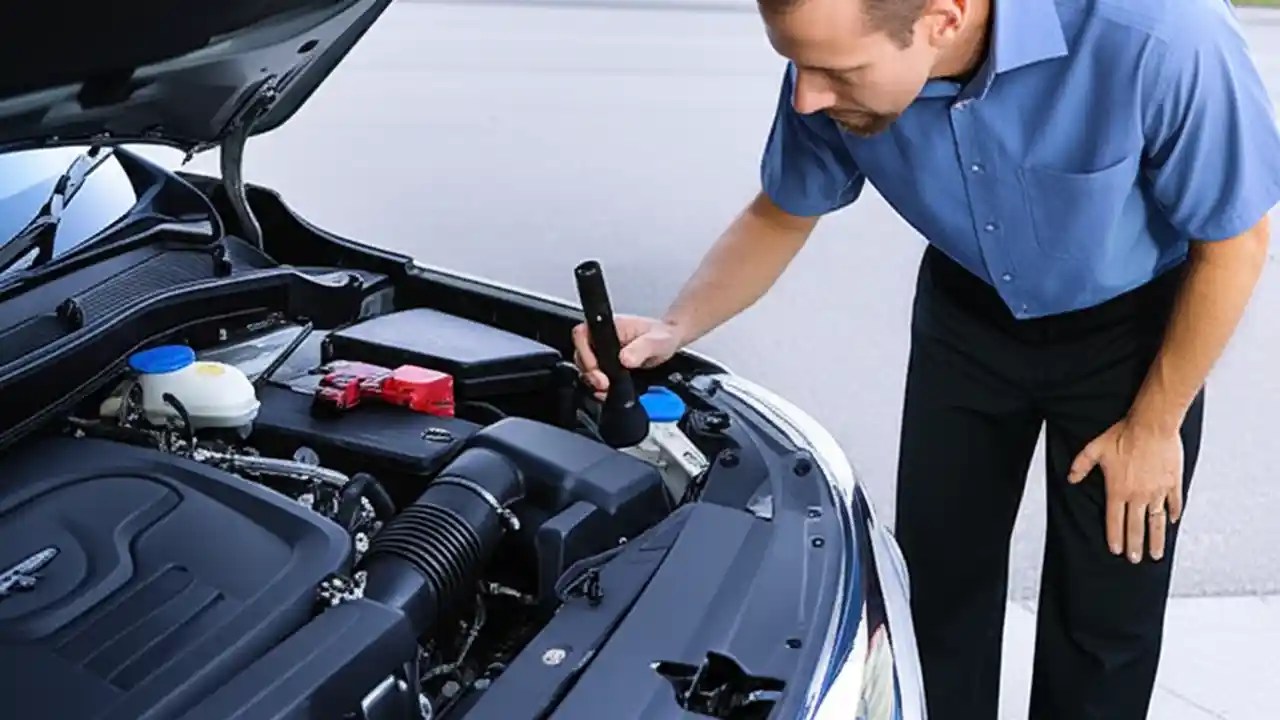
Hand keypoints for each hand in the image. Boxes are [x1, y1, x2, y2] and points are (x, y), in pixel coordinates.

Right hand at [571, 313, 682, 398]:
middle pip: (580, 353)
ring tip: (607, 388)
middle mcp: (603, 338)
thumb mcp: (657, 341)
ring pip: (585, 367)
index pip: (582, 335)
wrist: (669, 343)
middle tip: (603, 383)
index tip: (597, 369)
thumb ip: (642, 348)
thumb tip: (625, 358)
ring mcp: (603, 352)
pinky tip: (609, 391)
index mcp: (610, 326)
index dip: (585, 354)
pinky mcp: (607, 365)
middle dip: (589, 372)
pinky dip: (599, 387)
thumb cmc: (663, 336)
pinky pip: (594, 376)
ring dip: (593, 381)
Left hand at [1068, 417, 1183, 563]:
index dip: (1115, 537)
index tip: (1116, 550)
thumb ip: (1081, 465)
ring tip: (1156, 554)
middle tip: (1135, 559)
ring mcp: (1157, 491)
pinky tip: (1171, 522)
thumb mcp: (1094, 449)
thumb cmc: (1123, 435)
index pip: (1115, 521)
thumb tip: (1071, 479)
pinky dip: (1173, 514)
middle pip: (1135, 527)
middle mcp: (1138, 495)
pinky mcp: (1173, 483)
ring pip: (1156, 521)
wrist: (1152, 425)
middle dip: (1134, 546)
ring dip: (1156, 539)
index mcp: (1118, 490)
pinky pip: (1174, 503)